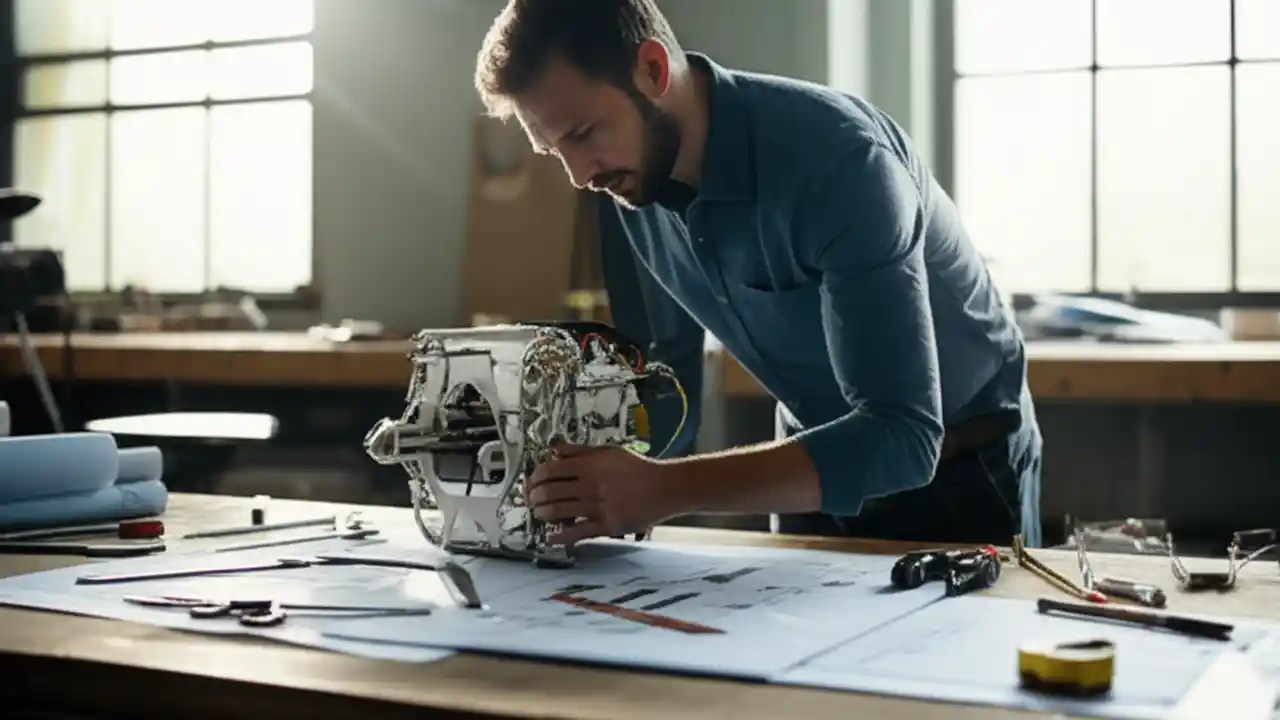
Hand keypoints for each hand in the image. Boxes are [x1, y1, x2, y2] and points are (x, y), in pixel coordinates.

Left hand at [526, 443, 676, 545]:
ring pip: (558, 512)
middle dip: (534, 498)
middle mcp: (590, 485)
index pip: (550, 470)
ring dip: (542, 515)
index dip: (535, 477)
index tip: (531, 482)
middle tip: (531, 501)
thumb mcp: (608, 451)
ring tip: (539, 515)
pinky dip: (559, 536)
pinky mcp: (606, 525)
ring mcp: (597, 506)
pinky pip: (576, 533)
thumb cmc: (636, 468)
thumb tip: (554, 450)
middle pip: (549, 492)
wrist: (664, 488)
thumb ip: (580, 451)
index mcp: (589, 465)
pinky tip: (550, 537)